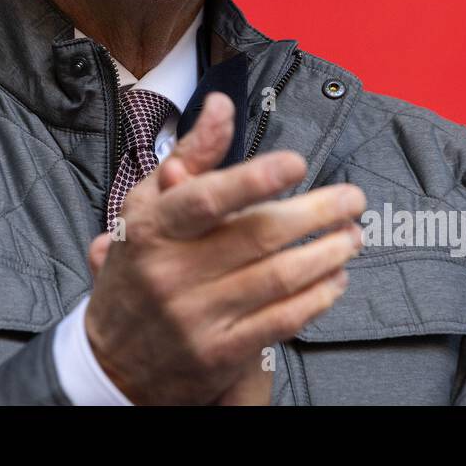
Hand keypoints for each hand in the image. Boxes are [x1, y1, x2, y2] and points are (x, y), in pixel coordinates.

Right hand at [84, 92, 365, 404]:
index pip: (206, 198)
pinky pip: (280, 321)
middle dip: (316, 214)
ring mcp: (194, 318)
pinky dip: (316, 297)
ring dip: (326, 254)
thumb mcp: (147, 207)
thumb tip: (221, 105)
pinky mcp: (218, 354)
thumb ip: (190, 156)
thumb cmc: (139, 269)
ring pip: (277, 278)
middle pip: (257, 236)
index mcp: (152, 229)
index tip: (296, 163)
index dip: (254, 179)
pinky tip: (334, 278)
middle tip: (351, 199)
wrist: (113, 360)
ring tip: (352, 236)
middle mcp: (170, 273)